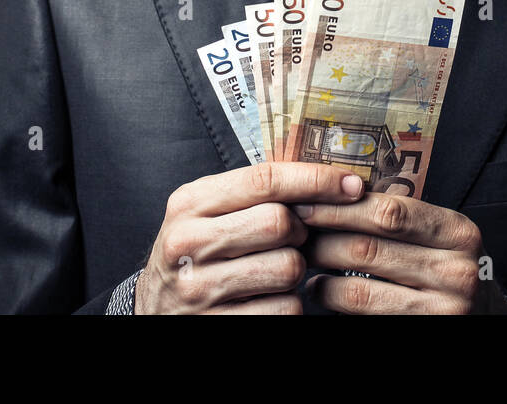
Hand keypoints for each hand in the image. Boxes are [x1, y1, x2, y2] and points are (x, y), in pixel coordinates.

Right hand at [134, 162, 365, 313]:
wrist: (154, 312)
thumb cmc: (196, 255)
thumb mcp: (206, 214)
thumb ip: (252, 194)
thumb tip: (326, 180)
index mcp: (189, 204)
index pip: (264, 179)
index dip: (315, 180)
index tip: (351, 184)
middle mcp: (188, 243)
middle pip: (280, 223)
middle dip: (301, 233)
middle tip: (294, 241)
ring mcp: (199, 290)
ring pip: (288, 268)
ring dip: (296, 272)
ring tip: (275, 273)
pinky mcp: (219, 326)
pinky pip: (285, 310)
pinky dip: (289, 305)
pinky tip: (268, 300)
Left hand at [297, 193, 506, 313]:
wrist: (482, 315)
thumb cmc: (444, 267)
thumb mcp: (435, 235)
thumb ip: (397, 217)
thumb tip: (327, 192)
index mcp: (458, 231)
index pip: (388, 212)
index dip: (339, 206)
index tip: (302, 200)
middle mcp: (458, 271)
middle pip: (368, 248)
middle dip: (321, 237)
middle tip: (291, 230)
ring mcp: (444, 310)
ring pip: (359, 287)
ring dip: (319, 272)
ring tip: (299, 259)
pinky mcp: (425, 331)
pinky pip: (363, 314)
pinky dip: (333, 299)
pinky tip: (319, 289)